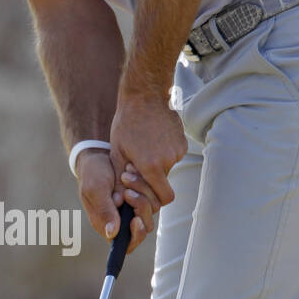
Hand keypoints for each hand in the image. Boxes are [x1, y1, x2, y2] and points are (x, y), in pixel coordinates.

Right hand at [74, 149, 144, 247]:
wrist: (98, 156)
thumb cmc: (92, 174)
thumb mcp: (95, 190)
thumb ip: (104, 210)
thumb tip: (112, 233)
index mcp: (107, 225)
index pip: (126, 243)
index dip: (135, 235)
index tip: (136, 220)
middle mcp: (122, 220)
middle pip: (143, 229)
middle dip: (140, 209)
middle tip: (128, 191)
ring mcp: (133, 209)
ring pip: (150, 212)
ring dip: (143, 194)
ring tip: (127, 176)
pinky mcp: (142, 197)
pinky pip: (153, 197)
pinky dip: (146, 185)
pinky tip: (134, 171)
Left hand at [109, 91, 187, 250]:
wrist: (145, 96)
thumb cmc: (126, 124)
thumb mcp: (117, 153)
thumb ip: (119, 180)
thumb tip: (118, 202)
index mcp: (152, 166)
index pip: (163, 199)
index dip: (150, 197)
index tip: (132, 185)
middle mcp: (169, 160)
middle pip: (163, 186)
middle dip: (149, 183)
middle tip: (133, 170)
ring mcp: (178, 151)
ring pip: (168, 171)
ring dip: (154, 167)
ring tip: (140, 151)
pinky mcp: (182, 143)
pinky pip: (173, 157)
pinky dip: (161, 156)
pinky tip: (150, 142)